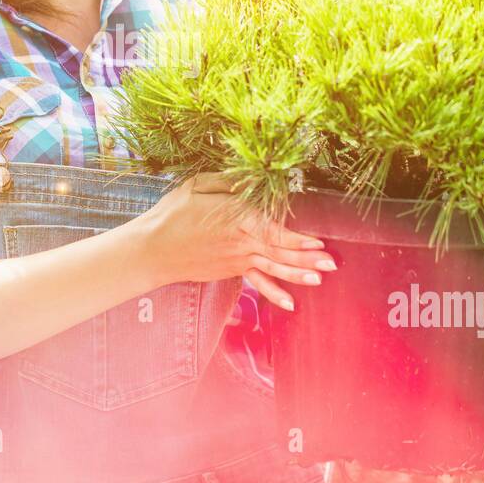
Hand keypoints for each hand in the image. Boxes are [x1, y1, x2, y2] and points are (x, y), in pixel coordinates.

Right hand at [138, 172, 336, 310]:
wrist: (151, 250)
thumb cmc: (173, 214)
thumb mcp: (197, 186)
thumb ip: (227, 182)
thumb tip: (251, 178)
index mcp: (235, 219)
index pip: (272, 231)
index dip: (296, 239)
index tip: (318, 242)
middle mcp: (240, 243)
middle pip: (279, 251)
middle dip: (307, 258)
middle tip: (332, 264)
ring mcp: (236, 260)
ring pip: (272, 267)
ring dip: (297, 273)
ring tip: (319, 279)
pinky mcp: (232, 270)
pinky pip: (257, 282)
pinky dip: (273, 293)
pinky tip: (290, 304)